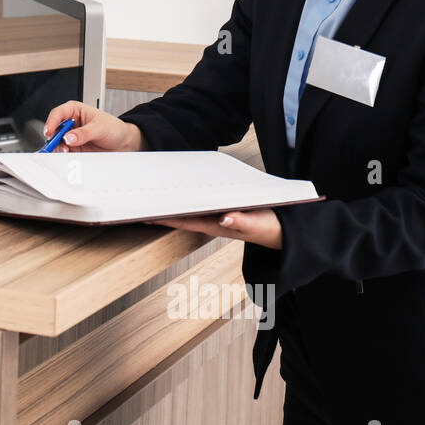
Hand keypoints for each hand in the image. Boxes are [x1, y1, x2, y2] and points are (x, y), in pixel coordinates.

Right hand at [42, 100, 142, 152]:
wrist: (123, 143)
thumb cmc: (114, 128)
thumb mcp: (100, 128)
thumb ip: (84, 133)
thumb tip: (69, 137)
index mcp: (75, 111)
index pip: (59, 113)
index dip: (52, 121)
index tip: (50, 131)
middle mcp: (71, 123)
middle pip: (55, 129)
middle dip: (53, 137)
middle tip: (55, 145)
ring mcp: (71, 136)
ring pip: (57, 142)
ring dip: (58, 147)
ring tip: (64, 151)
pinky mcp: (74, 148)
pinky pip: (64, 151)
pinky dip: (63, 154)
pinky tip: (67, 155)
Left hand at [149, 208, 283, 249]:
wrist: (287, 232)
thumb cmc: (273, 229)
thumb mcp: (259, 224)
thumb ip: (242, 221)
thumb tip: (223, 217)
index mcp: (217, 226)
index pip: (184, 220)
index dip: (164, 217)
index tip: (144, 213)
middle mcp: (213, 222)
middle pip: (180, 215)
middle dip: (160, 210)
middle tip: (138, 201)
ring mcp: (217, 217)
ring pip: (188, 210)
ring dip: (172, 204)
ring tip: (152, 195)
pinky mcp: (224, 209)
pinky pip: (200, 203)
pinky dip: (187, 198)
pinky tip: (179, 192)